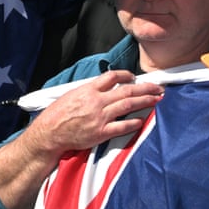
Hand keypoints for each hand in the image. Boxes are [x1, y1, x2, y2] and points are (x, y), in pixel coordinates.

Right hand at [34, 70, 164, 156]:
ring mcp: (100, 117)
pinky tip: (142, 120)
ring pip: (128, 105)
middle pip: (126, 90)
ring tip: (156, 100)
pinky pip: (122, 126)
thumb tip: (104, 87)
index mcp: (88, 90)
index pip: (112, 77)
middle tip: (158, 88)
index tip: (134, 77)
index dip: (126, 75)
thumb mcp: (71, 94)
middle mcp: (96, 101)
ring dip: (145, 102)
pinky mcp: (101, 132)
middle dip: (145, 88)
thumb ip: (89, 91)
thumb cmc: (58, 114)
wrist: (50, 132)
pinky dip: (133, 122)